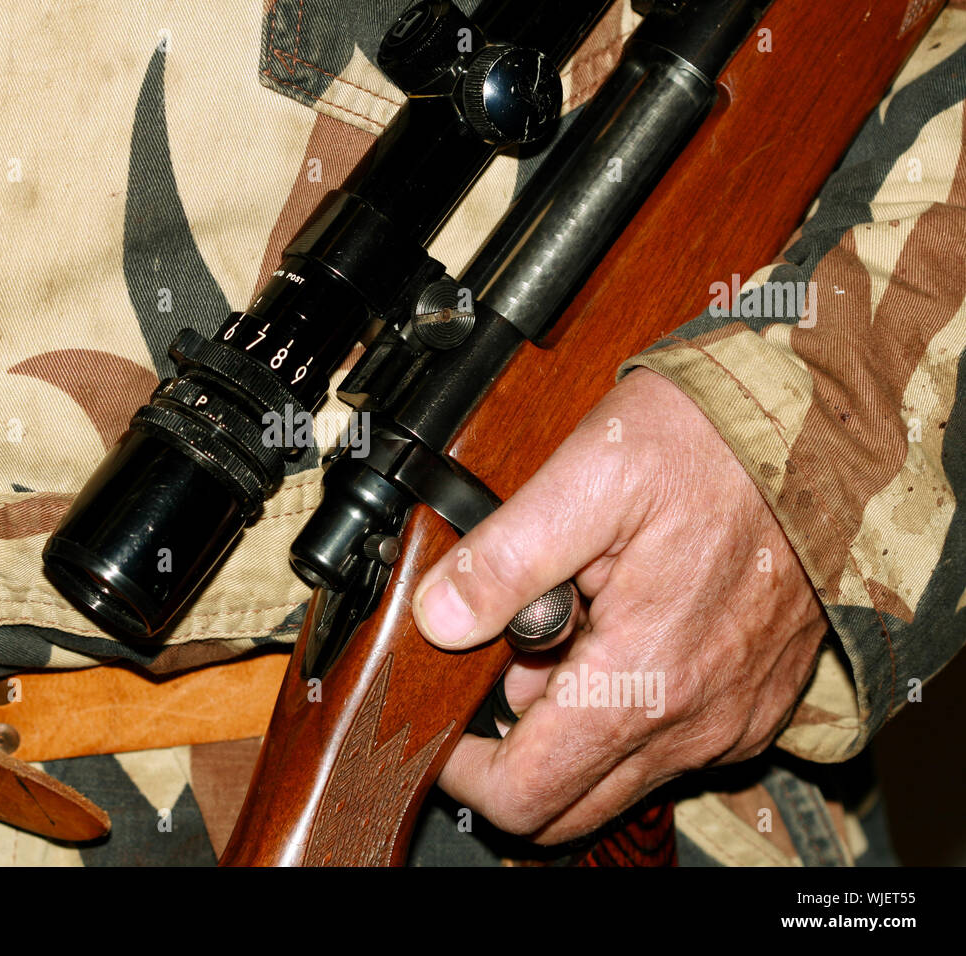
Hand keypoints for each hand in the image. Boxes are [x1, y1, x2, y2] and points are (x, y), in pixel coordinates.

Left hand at [410, 367, 827, 843]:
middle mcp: (695, 722)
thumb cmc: (714, 446)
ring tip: (566, 626)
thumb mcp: (592, 476)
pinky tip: (618, 633)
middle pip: (570, 806)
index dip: (464, 770)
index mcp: (643, 680)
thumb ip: (506, 559)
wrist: (826, 435)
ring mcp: (732, 719)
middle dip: (514, 757)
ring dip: (570, 727)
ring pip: (619, 775)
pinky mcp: (755, 703)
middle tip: (497, 668)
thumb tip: (439, 619)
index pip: (527, 793)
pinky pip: (670, 743)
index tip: (439, 728)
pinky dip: (626, 712)